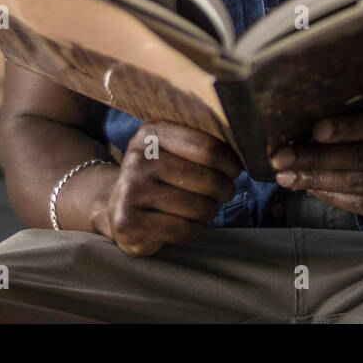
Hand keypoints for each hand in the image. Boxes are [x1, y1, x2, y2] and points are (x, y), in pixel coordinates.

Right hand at [96, 121, 242, 256]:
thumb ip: (201, 146)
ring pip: (199, 207)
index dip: (230, 163)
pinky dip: (192, 230)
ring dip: (209, 212)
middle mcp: (137, 157)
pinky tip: (184, 224)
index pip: (207, 148)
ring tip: (202, 209)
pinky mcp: (128, 221)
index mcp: (151, 133)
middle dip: (224, 191)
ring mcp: (130, 190)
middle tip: (222, 194)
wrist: (116, 208)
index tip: (234, 171)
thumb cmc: (158, 178)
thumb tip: (245, 152)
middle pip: (208, 180)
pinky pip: (183, 229)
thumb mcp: (171, 150)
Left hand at [269, 108, 362, 249]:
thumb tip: (305, 130)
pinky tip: (312, 190)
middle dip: (316, 156)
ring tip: (287, 177)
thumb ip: (359, 130)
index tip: (312, 130)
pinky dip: (334, 196)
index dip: (344, 128)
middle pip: (362, 155)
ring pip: (359, 181)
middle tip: (282, 158)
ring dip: (317, 179)